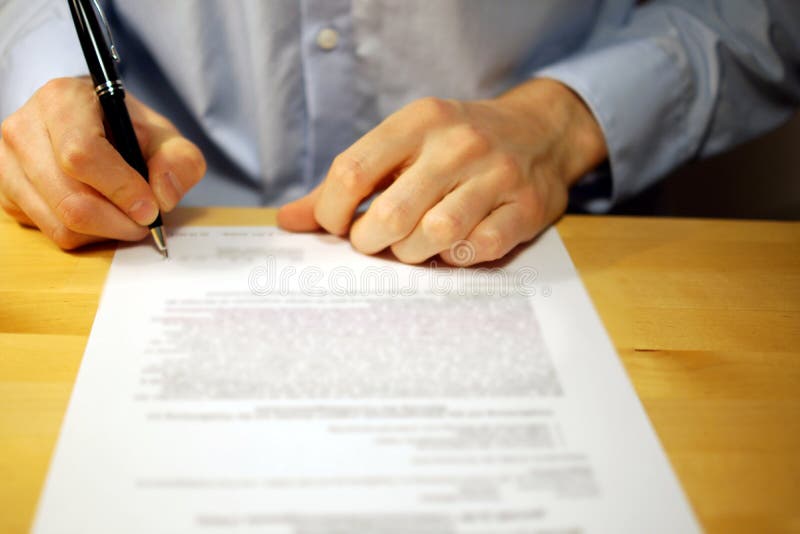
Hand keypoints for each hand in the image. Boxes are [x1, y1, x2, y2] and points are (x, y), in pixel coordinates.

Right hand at [0, 77, 205, 249]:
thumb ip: (180, 161)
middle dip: (119, 221)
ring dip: (105, 232)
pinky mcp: (6, 193)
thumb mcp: (165, 136)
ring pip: (60, 223)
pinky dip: (85, 235)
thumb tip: (162, 196)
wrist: (93, 126)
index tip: (150, 208)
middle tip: (146, 221)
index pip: (82, 155)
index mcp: (62, 99)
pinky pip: (49, 231)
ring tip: (128, 217)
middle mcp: (24, 128)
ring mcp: (7, 162)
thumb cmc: (128, 130)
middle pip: (70, 199)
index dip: (121, 189)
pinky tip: (101, 213)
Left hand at [278, 78, 606, 265]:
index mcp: (418, 121)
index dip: (330, 213)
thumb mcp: (403, 144)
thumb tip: (288, 220)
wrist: (541, 131)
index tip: (336, 227)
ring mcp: (497, 175)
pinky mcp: (526, 207)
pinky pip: (477, 249)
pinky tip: (450, 248)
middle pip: (391, 213)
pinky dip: (455, 257)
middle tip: (372, 242)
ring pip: (434, 234)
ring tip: (410, 246)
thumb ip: (347, 181)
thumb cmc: (457, 144)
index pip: (351, 171)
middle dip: (369, 241)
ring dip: (412, 253)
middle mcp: (458, 143)